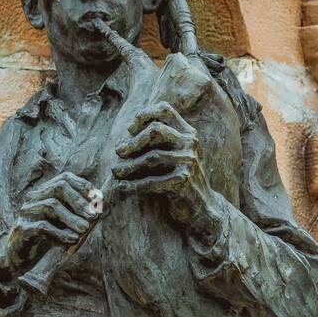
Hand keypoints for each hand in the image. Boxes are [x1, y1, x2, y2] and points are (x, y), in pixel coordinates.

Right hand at [0, 171, 97, 280]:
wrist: (19, 256)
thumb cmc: (45, 238)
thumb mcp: (62, 222)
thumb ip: (76, 212)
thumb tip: (99, 203)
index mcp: (44, 192)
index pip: (65, 179)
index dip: (83, 187)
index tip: (97, 200)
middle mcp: (33, 197)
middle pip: (58, 188)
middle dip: (79, 201)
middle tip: (93, 216)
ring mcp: (26, 212)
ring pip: (51, 206)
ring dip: (72, 218)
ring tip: (84, 229)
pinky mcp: (22, 229)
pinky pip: (43, 227)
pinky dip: (60, 233)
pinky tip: (71, 239)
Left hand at [112, 102, 222, 243]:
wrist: (202, 207)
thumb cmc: (181, 179)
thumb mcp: (175, 154)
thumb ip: (161, 141)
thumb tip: (128, 132)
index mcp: (188, 132)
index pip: (165, 109)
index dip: (144, 115)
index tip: (129, 130)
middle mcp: (190, 143)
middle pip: (156, 130)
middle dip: (133, 141)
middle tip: (118, 152)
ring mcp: (188, 161)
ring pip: (151, 157)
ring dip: (129, 166)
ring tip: (115, 171)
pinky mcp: (182, 181)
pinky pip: (151, 181)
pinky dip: (134, 185)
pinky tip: (122, 187)